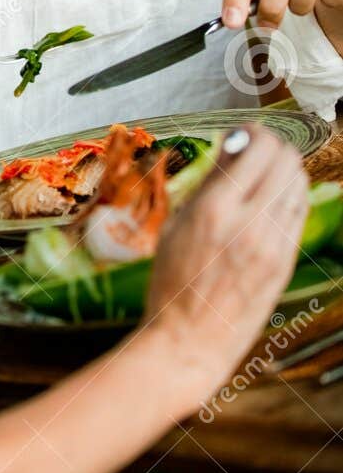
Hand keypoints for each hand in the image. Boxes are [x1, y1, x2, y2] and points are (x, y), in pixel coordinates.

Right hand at [144, 126, 307, 406]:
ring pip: (299, 184)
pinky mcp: (285, 263)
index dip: (254, 133)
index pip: (258, 148)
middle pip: (286, 161)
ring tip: (263, 176)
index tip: (243, 134)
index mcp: (215, 209)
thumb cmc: (173, 281)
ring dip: (284, 170)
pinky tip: (271, 202)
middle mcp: (250, 224)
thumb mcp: (178, 224)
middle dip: (273, 147)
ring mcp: (273, 245)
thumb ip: (211, 183)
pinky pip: (299, 212)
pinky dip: (289, 197)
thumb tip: (232, 144)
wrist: (190, 340)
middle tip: (255, 152)